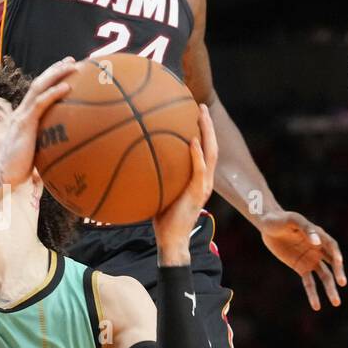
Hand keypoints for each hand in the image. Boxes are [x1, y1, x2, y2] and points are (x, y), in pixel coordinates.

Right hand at [0, 56, 77, 187]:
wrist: (4, 177)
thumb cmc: (19, 171)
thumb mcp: (37, 155)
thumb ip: (48, 148)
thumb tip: (66, 153)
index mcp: (24, 118)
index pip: (37, 93)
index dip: (50, 80)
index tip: (66, 72)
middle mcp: (21, 112)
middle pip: (39, 84)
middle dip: (55, 70)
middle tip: (72, 60)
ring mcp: (22, 116)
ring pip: (39, 87)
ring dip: (56, 74)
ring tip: (73, 66)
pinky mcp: (24, 123)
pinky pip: (41, 103)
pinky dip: (54, 93)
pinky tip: (67, 87)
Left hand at [153, 104, 216, 264]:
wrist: (171, 240)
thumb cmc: (163, 218)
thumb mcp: (159, 191)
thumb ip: (156, 176)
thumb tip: (136, 161)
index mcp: (198, 178)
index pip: (204, 150)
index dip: (203, 131)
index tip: (195, 113)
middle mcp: (204, 179)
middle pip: (211, 146)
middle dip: (208, 125)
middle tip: (201, 106)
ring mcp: (203, 186)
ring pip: (210, 153)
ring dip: (207, 132)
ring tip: (201, 114)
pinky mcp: (197, 193)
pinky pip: (199, 170)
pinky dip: (196, 155)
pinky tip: (192, 140)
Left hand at [258, 211, 346, 309]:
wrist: (268, 226)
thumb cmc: (281, 219)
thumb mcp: (293, 219)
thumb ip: (306, 228)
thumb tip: (316, 242)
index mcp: (320, 236)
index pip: (332, 247)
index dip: (336, 254)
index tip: (339, 263)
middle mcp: (319, 249)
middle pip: (333, 263)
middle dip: (338, 273)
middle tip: (342, 283)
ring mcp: (311, 259)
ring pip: (324, 276)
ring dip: (330, 289)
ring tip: (336, 303)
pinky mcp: (301, 267)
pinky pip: (309, 282)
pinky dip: (313, 294)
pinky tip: (317, 306)